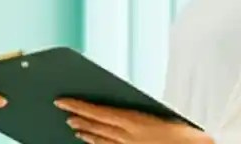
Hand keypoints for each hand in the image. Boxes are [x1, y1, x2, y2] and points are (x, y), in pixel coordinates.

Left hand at [55, 99, 212, 143]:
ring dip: (87, 133)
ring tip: (75, 127)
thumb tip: (113, 104)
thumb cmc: (180, 127)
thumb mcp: (154, 111)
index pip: (96, 111)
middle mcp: (128, 136)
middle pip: (96, 126)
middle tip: (63, 112)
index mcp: (132, 119)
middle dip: (79, 118)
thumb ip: (131, 109)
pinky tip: (93, 142)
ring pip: (102, 141)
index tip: (61, 100)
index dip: (77, 105)